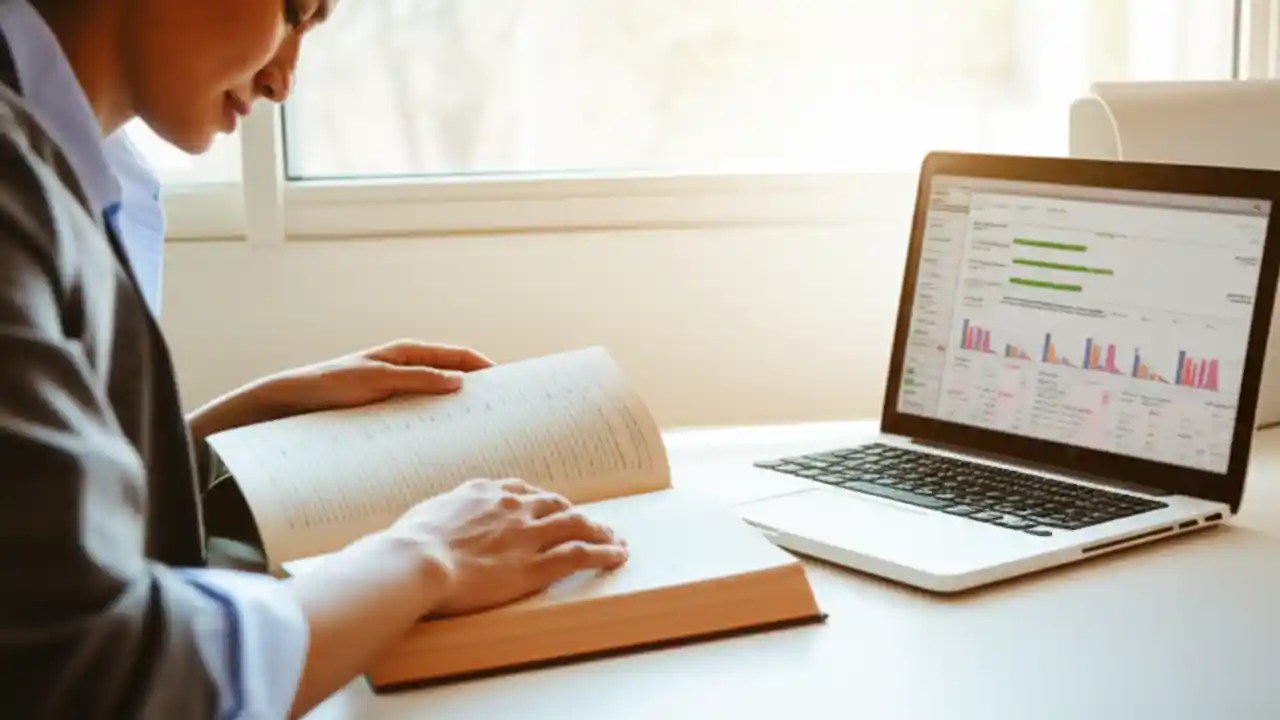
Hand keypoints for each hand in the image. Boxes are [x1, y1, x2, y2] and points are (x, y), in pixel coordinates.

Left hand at [260, 339, 494, 415]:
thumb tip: (459, 382)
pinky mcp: (387, 408)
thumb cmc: (329, 385)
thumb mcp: (376, 380)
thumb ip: (416, 378)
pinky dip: (438, 422)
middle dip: (479, 391)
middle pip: (455, 376)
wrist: (291, 401)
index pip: (460, 356)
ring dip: (459, 410)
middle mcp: (407, 368)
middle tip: (502, 412)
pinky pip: (423, 413)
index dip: (486, 368)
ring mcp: (398, 388)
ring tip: (480, 431)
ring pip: (440, 396)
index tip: (510, 385)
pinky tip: (444, 442)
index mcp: (408, 352)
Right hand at [380, 478, 628, 616]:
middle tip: (588, 522)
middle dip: (574, 513)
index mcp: (483, 492)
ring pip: (576, 524)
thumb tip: (432, 522)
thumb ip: (440, 515)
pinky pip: (580, 553)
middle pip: (555, 504)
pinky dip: (603, 552)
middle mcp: (512, 506)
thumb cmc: (407, 544)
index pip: (522, 490)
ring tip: (614, 539)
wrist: (414, 561)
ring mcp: (527, 534)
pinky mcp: (535, 564)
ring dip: (599, 530)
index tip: (548, 506)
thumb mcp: (424, 515)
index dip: (540, 500)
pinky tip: (617, 555)